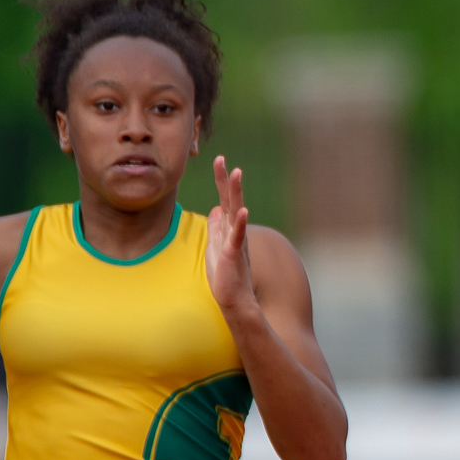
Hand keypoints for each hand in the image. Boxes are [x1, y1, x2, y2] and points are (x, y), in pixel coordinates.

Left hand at [206, 155, 255, 317]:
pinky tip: (243, 211)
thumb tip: (216, 209)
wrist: (235, 300)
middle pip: (231, 200)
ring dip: (236, 193)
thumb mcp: (215, 247)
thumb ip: (217, 228)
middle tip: (222, 159)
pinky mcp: (234, 255)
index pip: (225, 200)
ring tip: (237, 174)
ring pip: (237, 212)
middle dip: (226, 179)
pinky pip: (238, 237)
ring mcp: (236, 242)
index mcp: (229, 229)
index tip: (219, 160)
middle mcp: (235, 232)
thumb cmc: (225, 276)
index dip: (221, 181)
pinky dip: (241, 223)